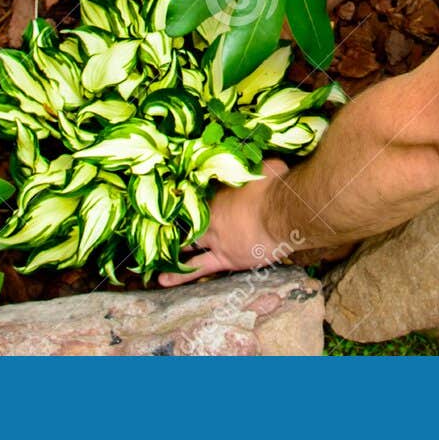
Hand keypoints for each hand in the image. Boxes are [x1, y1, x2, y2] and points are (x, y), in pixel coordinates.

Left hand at [157, 158, 291, 286]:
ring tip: (154, 253)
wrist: (285, 214)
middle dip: (175, 223)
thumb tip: (254, 159)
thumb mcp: (265, 167)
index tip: (177, 197)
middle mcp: (212, 217)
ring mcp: (217, 239)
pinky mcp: (226, 259)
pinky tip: (162, 280)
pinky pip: (199, 268)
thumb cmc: (276, 187)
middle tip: (159, 225)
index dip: (187, 197)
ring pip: (188, 244)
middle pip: (187, 220)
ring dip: (173, 248)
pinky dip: (181, 275)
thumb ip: (254, 167)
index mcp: (218, 194)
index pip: (197, 196)